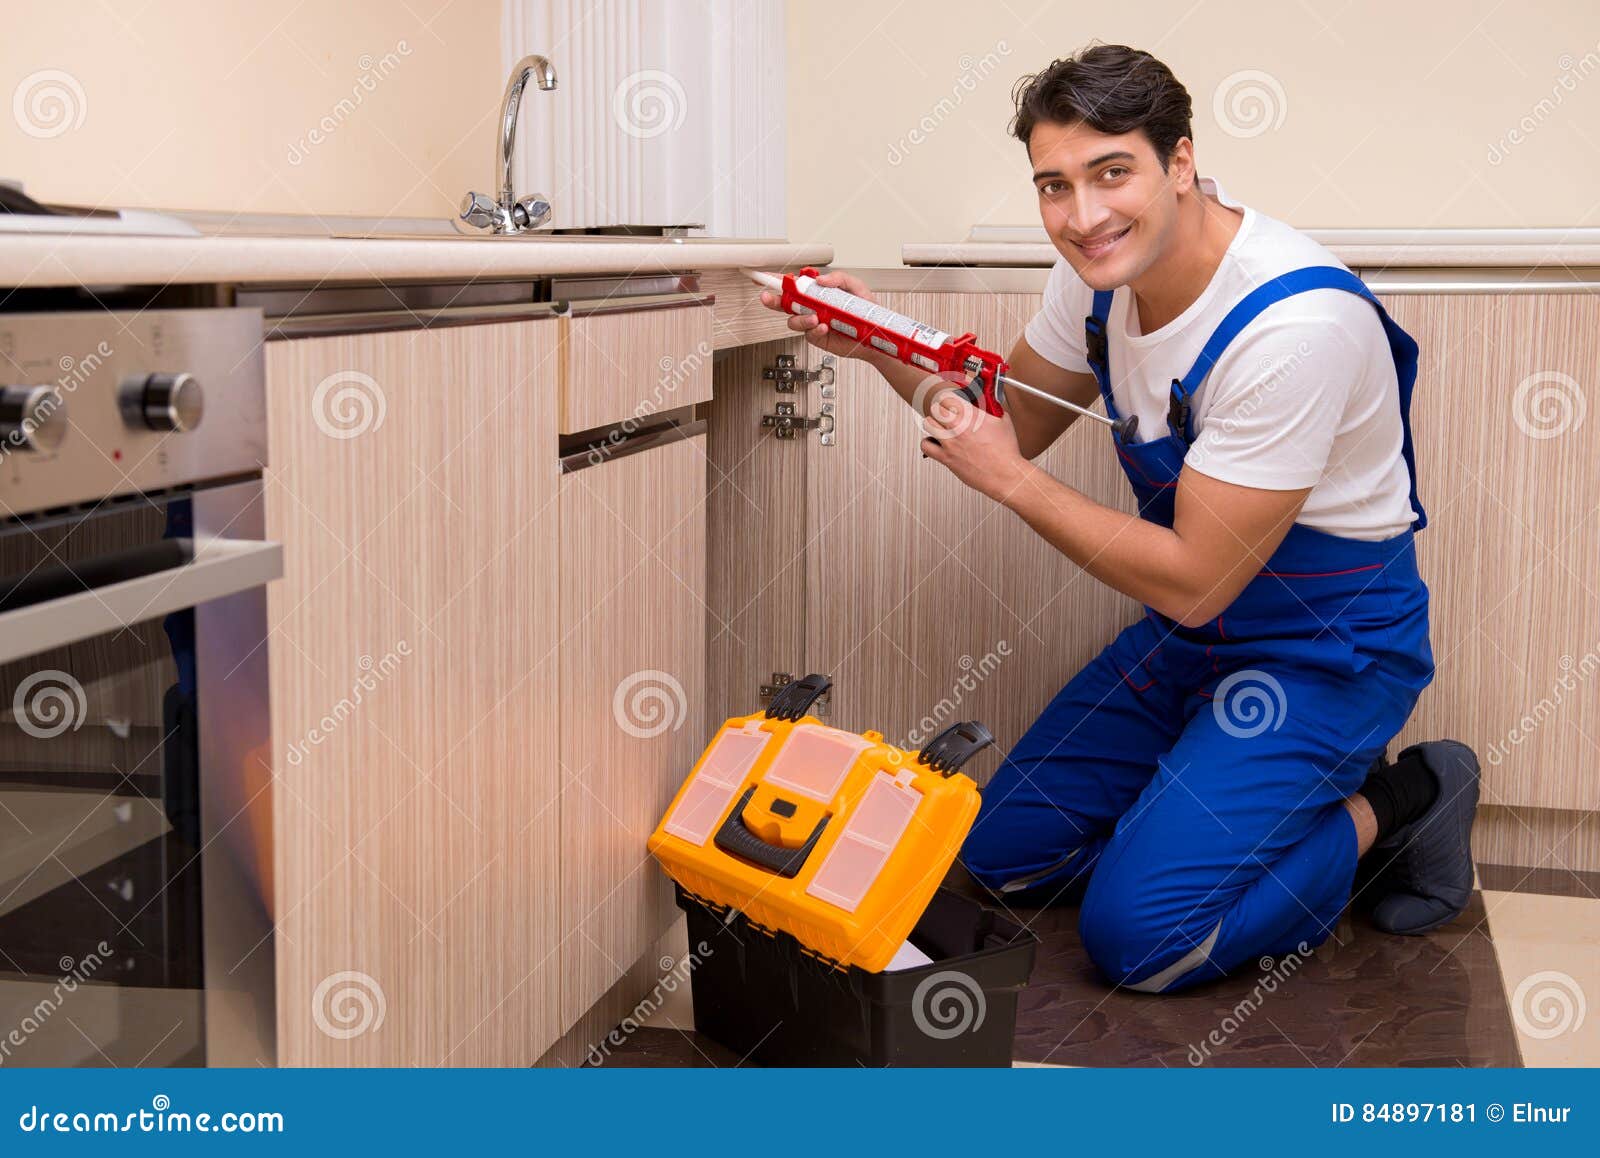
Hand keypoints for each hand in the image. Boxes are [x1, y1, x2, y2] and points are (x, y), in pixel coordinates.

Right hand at [758, 269, 882, 361]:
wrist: (874, 335)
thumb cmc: (865, 311)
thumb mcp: (855, 287)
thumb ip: (839, 279)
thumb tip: (822, 280)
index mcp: (817, 293)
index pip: (794, 286)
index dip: (776, 281)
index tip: (763, 278)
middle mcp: (812, 308)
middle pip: (785, 304)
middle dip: (774, 300)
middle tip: (767, 298)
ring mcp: (813, 323)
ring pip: (794, 321)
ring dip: (801, 318)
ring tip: (815, 318)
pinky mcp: (818, 338)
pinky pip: (808, 334)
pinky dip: (814, 330)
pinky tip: (824, 327)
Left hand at [919, 390, 1031, 501]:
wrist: (1004, 474)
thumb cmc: (1005, 452)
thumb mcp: (1003, 421)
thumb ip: (992, 408)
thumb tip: (988, 402)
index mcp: (971, 415)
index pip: (947, 396)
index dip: (950, 398)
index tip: (953, 402)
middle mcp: (958, 427)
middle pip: (936, 408)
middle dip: (942, 410)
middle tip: (949, 414)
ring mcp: (950, 443)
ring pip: (928, 423)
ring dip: (934, 423)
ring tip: (942, 427)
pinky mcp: (946, 457)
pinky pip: (925, 445)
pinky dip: (928, 442)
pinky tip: (937, 442)